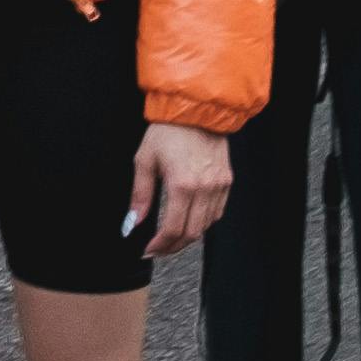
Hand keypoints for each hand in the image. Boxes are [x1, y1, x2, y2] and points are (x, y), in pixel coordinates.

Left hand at [129, 119, 233, 251]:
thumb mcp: (145, 160)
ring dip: (188, 236)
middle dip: (173, 246)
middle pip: (192, 233)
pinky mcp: (226, 182)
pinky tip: (190, 219)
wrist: (195, 111)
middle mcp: (204, 188)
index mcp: (182, 184)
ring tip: (172, 237)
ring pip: (206, 226)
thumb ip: (140, 195)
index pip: (173, 229)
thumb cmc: (169, 131)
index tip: (149, 249)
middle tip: (159, 248)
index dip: (160, 245)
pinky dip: (203, 222)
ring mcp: (218, 186)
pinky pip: (218, 212)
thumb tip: (133, 221)